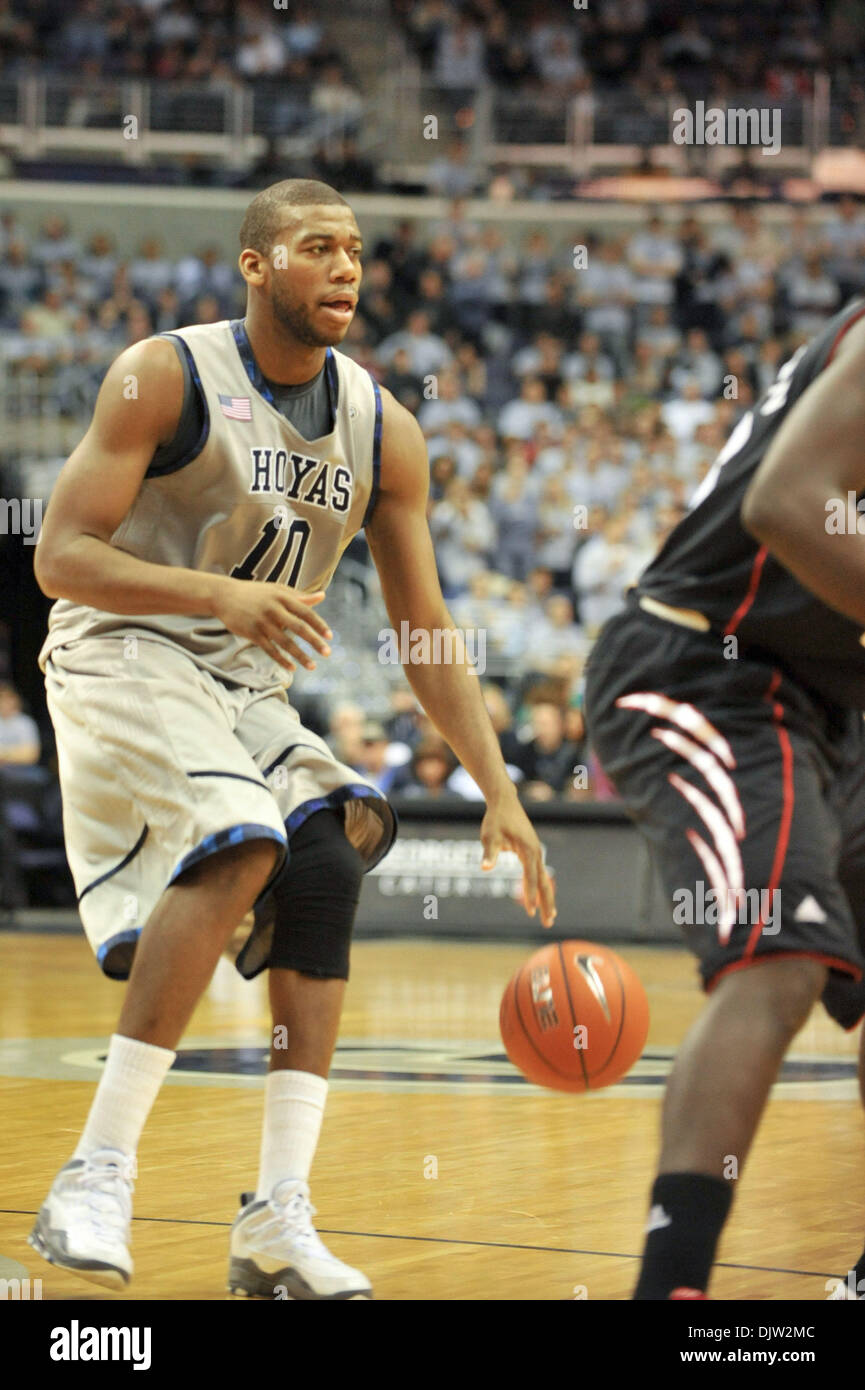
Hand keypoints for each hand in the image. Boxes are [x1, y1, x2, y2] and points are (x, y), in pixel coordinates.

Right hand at [209, 576, 331, 672]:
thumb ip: (300, 596)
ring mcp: (262, 622)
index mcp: (282, 597)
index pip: (306, 612)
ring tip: (312, 666)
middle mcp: (273, 609)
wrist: (224, 596)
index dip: (319, 625)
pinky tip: (292, 667)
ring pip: (285, 642)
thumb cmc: (256, 593)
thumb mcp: (277, 590)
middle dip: (314, 641)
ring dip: (300, 655)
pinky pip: (270, 649)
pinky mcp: (251, 633)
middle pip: (299, 627)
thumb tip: (322, 596)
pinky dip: (281, 660)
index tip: (330, 637)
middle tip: (328, 653)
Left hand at [480, 792, 556, 927]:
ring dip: (547, 898)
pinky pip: (539, 873)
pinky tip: (541, 897)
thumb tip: (485, 868)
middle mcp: (536, 852)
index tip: (530, 912)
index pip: (530, 877)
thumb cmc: (496, 819)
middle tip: (548, 923)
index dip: (530, 895)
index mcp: (528, 850)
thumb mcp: (490, 836)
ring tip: (550, 916)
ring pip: (544, 879)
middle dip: (547, 903)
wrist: (504, 802)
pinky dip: (542, 887)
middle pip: (544, 882)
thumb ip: (489, 853)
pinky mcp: (532, 851)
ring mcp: (536, 852)